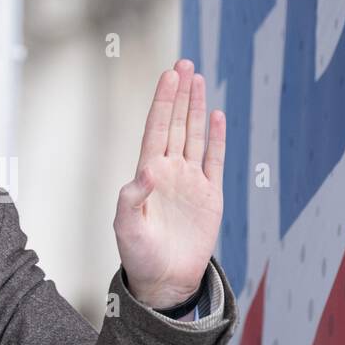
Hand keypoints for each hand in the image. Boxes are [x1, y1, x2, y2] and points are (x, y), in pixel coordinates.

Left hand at [114, 58, 225, 308]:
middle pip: (176, 124)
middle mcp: (169, 171)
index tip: (168, 76)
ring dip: (197, 108)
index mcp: (147, 174)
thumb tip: (147, 171)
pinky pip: (215, 160)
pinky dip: (218, 138)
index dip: (162, 102)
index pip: (156, 129)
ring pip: (195, 135)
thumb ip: (132, 199)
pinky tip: (218, 115)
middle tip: (184, 63)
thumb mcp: (126, 228)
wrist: (164, 280)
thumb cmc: (139, 255)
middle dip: (179, 94)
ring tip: (198, 79)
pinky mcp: (210, 195)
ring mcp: (190, 181)